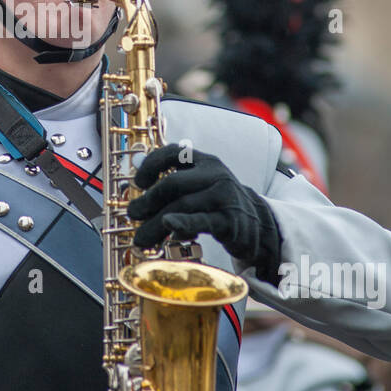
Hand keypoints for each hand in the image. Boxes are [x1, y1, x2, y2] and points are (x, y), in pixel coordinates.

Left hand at [127, 145, 280, 276]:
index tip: (138, 182)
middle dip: (148, 201)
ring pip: (182, 206)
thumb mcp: (200, 188)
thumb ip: (175, 189)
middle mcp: (215, 174)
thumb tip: (138, 203)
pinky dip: (183, 223)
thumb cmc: (218, 205)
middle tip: (132, 214)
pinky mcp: (229, 221)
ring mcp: (223, 197)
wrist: (257, 224)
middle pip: (173, 183)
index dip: (151, 164)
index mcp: (205, 162)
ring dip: (155, 223)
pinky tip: (169, 225)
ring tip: (141, 238)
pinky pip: (202, 221)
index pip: (173, 152)